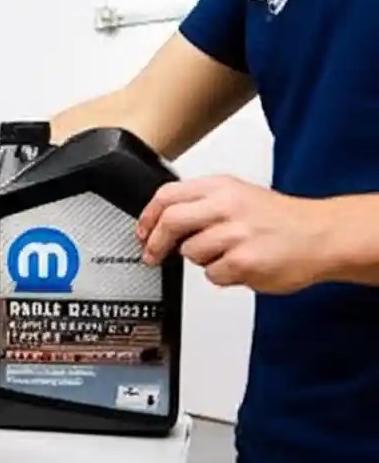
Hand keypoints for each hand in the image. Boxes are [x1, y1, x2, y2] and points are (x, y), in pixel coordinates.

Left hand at [136, 175, 332, 293]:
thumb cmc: (280, 219)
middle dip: (155, 242)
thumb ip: (201, 204)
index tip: (141, 232)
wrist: (322, 235)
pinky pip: (212, 275)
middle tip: (152, 255)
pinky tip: (241, 265)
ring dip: (201, 259)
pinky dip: (222, 275)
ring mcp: (234, 235)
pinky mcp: (243, 262)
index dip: (147, 217)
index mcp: (220, 187)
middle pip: (170, 222)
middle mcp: (226, 207)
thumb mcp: (238, 195)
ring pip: (190, 252)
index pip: (167, 195)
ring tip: (227, 253)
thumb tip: (161, 221)